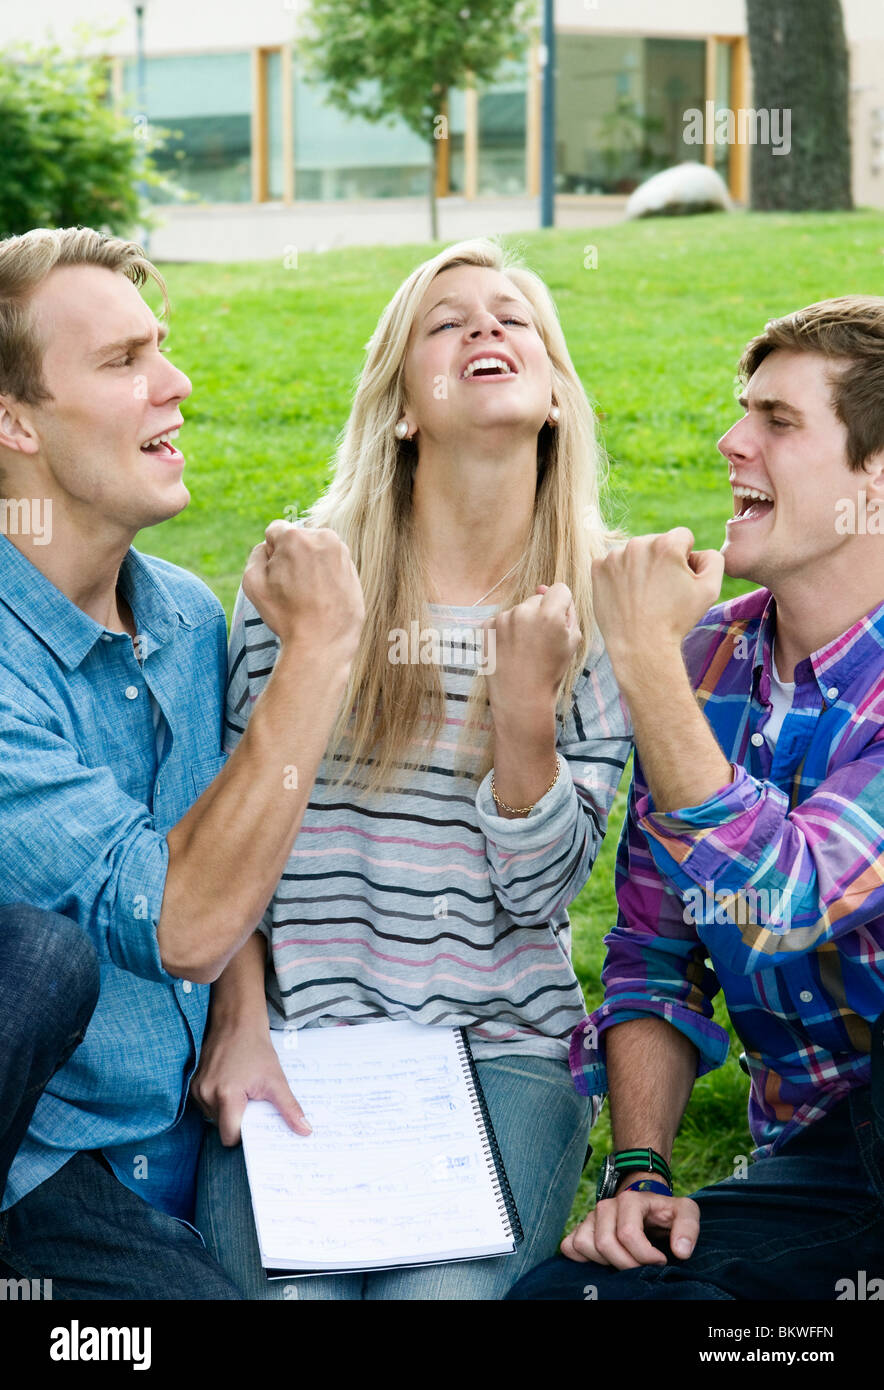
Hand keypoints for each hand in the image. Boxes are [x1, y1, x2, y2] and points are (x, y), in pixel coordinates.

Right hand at [191, 1020, 310, 1146]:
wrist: (237, 1022)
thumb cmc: (257, 1050)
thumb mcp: (276, 1080)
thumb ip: (289, 1109)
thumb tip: (305, 1131)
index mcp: (227, 1096)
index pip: (230, 1136)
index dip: (244, 1136)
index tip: (256, 1126)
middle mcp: (207, 1094)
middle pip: (222, 1127)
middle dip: (238, 1121)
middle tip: (252, 1105)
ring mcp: (197, 1089)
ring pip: (214, 1117)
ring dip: (228, 1111)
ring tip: (242, 1092)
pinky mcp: (193, 1083)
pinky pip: (207, 1105)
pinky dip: (219, 1101)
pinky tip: (231, 1085)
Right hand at [243, 521, 364, 661]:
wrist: (322, 643)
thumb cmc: (285, 614)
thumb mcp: (253, 583)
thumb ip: (256, 554)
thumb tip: (269, 546)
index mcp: (296, 536)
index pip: (275, 531)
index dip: (271, 553)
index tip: (276, 575)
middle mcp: (323, 537)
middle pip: (298, 540)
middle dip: (292, 557)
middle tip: (293, 588)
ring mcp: (342, 553)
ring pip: (316, 551)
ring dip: (310, 566)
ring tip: (308, 595)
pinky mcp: (354, 569)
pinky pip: (332, 566)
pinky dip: (325, 577)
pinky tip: (322, 598)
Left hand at [483, 582, 581, 731]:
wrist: (520, 698)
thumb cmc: (550, 672)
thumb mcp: (572, 643)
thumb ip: (567, 611)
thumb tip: (545, 587)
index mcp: (549, 614)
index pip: (560, 589)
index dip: (563, 605)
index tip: (559, 622)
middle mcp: (523, 611)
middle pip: (538, 598)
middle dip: (542, 613)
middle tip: (541, 642)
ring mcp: (502, 619)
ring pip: (519, 609)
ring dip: (523, 622)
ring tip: (525, 650)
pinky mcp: (486, 627)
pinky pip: (502, 620)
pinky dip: (506, 631)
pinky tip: (511, 650)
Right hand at [561, 1188, 699, 1267]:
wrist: (648, 1207)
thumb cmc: (666, 1213)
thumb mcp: (686, 1212)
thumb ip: (688, 1228)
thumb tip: (680, 1251)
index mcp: (631, 1200)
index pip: (627, 1234)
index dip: (645, 1256)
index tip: (661, 1260)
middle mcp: (606, 1206)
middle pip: (604, 1243)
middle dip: (626, 1264)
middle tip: (643, 1267)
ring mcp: (590, 1217)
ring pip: (584, 1244)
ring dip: (606, 1261)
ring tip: (625, 1261)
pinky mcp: (580, 1228)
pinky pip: (569, 1246)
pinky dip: (583, 1258)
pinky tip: (604, 1260)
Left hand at [591, 529, 722, 672]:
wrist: (640, 645)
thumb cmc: (676, 619)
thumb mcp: (709, 590)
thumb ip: (713, 559)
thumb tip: (697, 552)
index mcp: (666, 544)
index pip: (683, 537)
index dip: (685, 558)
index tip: (679, 580)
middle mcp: (638, 544)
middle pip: (657, 542)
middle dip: (661, 560)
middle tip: (661, 591)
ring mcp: (614, 556)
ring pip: (634, 553)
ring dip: (640, 566)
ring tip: (643, 595)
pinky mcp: (598, 569)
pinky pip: (613, 564)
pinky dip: (619, 575)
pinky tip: (626, 595)